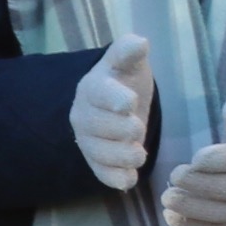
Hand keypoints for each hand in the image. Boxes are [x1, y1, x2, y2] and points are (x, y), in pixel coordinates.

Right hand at [70, 34, 156, 191]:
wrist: (119, 101)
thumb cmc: (125, 78)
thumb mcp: (128, 60)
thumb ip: (129, 51)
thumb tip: (139, 43)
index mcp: (94, 87)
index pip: (99, 93)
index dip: (113, 99)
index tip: (129, 104)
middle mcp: (85, 114)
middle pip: (96, 126)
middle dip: (117, 130)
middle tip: (138, 130)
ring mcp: (89, 139)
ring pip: (97, 151)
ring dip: (118, 156)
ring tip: (139, 156)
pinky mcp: (97, 159)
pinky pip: (99, 171)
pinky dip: (112, 178)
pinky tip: (128, 182)